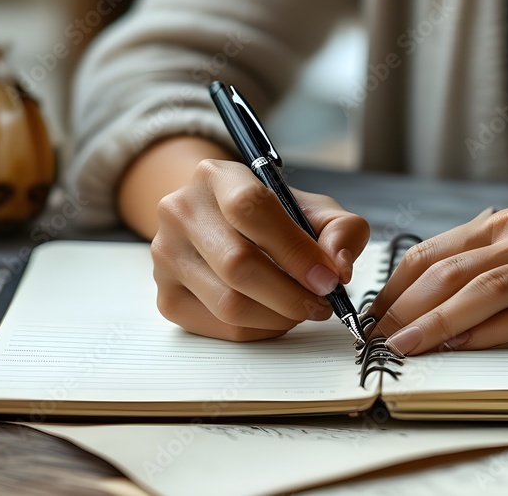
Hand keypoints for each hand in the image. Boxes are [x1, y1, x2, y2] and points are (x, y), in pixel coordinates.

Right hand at [151, 159, 369, 340]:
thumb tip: (339, 268)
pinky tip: (275, 315)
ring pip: (229, 304)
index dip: (295, 250)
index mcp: (217, 177)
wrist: (220, 223)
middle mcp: (181, 211)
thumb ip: (341, 230)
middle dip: (292, 294)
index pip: (251, 209)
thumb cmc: (272, 217)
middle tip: (322, 302)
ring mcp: (167, 256)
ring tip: (301, 307)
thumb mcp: (313, 209)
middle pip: (238, 264)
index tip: (328, 278)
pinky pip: (221, 327)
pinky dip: (260, 329)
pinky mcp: (167, 297)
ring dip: (279, 316)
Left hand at [365, 175, 507, 354]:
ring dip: (435, 321)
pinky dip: (491, 332)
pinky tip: (464, 346)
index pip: (434, 252)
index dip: (396, 285)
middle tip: (374, 336)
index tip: (372, 312)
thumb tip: (444, 287)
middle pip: (448, 272)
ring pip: (481, 291)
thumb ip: (495, 252)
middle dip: (403, 307)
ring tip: (403, 345)